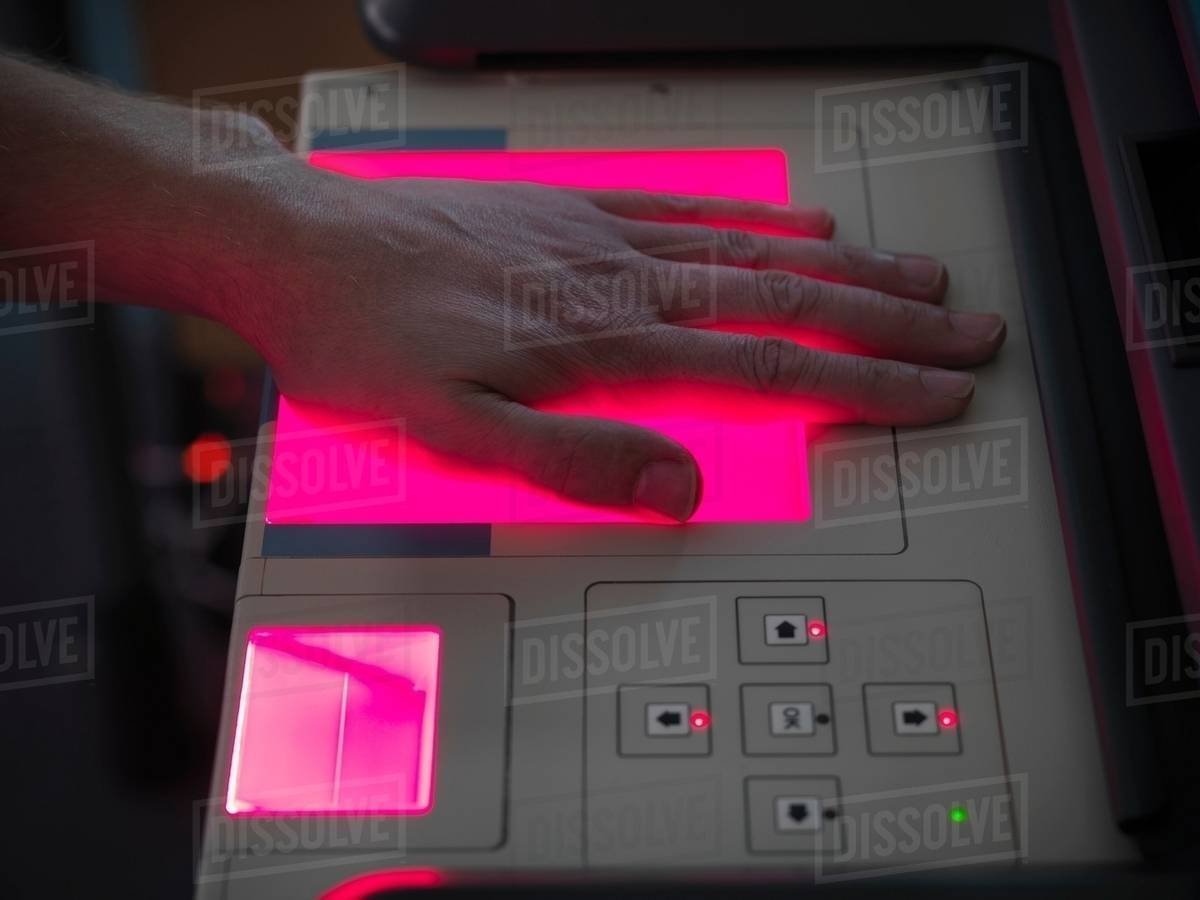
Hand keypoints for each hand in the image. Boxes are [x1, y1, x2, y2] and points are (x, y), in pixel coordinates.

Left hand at [242, 172, 1005, 521]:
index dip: (861, 387)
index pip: (766, 372)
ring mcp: (604, 238)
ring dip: (847, 268)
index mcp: (606, 344)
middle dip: (888, 323)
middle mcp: (622, 281)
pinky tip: (800, 219)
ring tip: (918, 278)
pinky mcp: (576, 209)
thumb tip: (680, 488)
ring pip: (755, 251)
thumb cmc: (368, 341)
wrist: (302, 246)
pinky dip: (759, 218)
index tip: (934, 396)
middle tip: (968, 334)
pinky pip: (690, 208)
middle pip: (786, 302)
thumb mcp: (454, 436)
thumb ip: (573, 464)